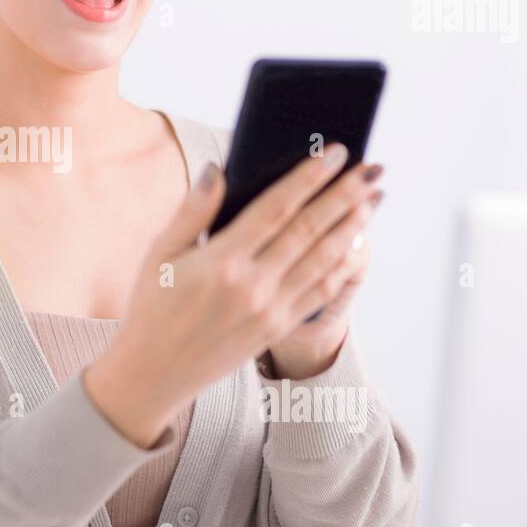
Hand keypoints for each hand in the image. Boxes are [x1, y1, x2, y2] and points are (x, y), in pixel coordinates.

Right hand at [84, 144, 383, 447]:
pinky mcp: (278, 328)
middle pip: (310, 230)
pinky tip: (356, 244)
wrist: (155, 373)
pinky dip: (343, 265)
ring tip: (374, 198)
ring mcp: (270, 310)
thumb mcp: (160, 254)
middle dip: (345, 195)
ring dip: (353, 226)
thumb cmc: (152, 308)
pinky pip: (320, 293)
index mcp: (221, 262)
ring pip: (324, 260)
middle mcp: (252, 286)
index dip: (309, 177)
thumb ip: (192, 210)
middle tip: (372, 168)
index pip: (276, 208)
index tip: (335, 152)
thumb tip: (218, 169)